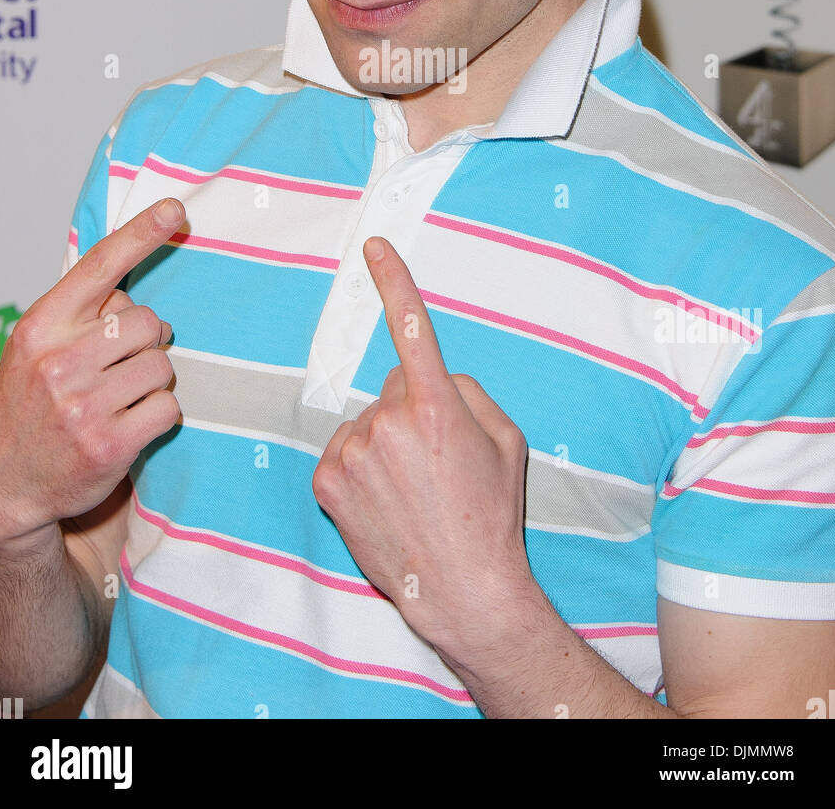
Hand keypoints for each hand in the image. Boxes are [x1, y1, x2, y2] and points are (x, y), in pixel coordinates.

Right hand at [0, 199, 185, 548]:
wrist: (4, 484)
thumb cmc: (30, 406)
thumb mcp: (39, 348)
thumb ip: (81, 313)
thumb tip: (134, 286)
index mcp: (42, 326)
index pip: (100, 266)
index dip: (141, 233)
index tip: (175, 210)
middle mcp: (60, 361)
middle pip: (147, 320)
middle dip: (145, 341)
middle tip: (121, 364)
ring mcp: (84, 405)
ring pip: (162, 365)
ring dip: (153, 379)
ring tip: (121, 396)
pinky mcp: (110, 445)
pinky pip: (168, 407)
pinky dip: (158, 415)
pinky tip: (130, 424)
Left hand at [312, 236, 532, 660]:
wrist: (464, 589)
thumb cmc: (491, 514)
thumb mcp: (505, 440)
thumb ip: (466, 392)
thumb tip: (432, 379)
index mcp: (436, 406)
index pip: (411, 328)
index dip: (393, 281)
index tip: (373, 246)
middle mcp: (389, 422)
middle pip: (395, 389)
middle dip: (412, 410)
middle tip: (436, 461)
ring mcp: (354, 453)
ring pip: (368, 422)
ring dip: (385, 443)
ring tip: (412, 490)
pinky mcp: (329, 483)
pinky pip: (345, 452)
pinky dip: (361, 467)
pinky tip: (385, 500)